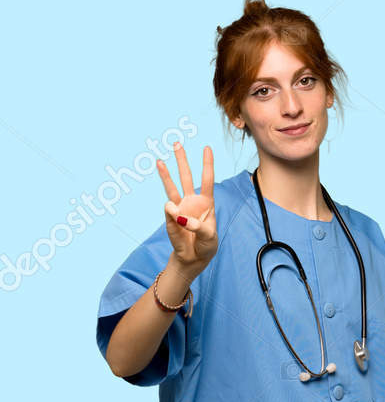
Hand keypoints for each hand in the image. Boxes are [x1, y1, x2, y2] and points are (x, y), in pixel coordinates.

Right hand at [156, 142, 215, 276]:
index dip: (207, 164)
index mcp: (207, 202)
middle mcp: (192, 201)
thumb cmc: (205, 245)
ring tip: (159, 159)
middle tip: (177, 143)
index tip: (207, 148)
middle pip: (187, 177)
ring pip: (172, 187)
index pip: (207, 180)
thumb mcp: (208, 237)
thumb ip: (195, 225)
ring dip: (165, 174)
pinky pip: (168, 211)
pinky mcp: (170, 218)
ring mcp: (179, 208)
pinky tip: (174, 213)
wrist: (193, 258)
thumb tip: (174, 212)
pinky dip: (171, 212)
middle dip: (182, 161)